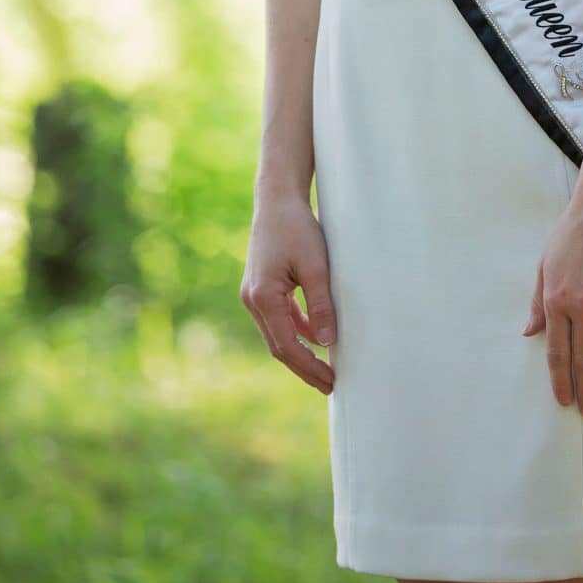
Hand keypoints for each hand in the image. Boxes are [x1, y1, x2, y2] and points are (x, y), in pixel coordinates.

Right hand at [241, 191, 336, 394]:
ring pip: (277, 334)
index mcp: (262, 298)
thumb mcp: (316, 265)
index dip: (309, 367)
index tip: (331, 381)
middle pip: (279, 346)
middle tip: (330, 384)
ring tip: (324, 368)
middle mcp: (252, 300)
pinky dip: (295, 330)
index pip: (287, 347)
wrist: (277, 199)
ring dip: (299, 351)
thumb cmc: (297, 227)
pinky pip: (278, 318)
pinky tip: (313, 336)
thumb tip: (326, 343)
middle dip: (304, 367)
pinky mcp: (261, 287)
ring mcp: (253, 294)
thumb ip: (321, 305)